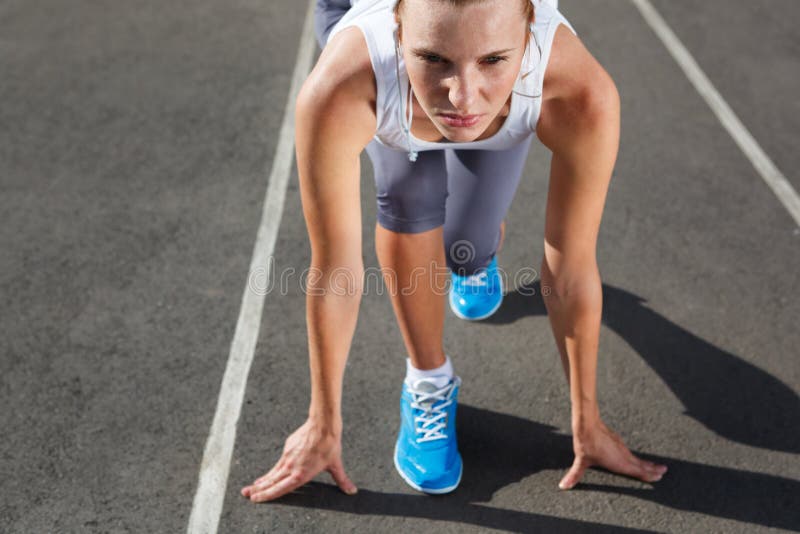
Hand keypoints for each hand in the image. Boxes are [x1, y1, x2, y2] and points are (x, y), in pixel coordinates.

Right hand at [241, 418, 356, 501]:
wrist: (323, 424)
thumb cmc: (330, 445)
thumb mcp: (335, 465)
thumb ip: (342, 480)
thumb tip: (352, 491)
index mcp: (300, 475)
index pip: (280, 489)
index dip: (267, 495)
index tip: (256, 499)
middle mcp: (291, 467)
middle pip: (271, 481)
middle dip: (258, 490)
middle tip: (246, 494)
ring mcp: (288, 456)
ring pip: (273, 472)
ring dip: (262, 480)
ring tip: (252, 486)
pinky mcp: (288, 447)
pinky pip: (279, 461)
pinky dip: (272, 469)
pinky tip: (270, 473)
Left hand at [559, 418, 667, 489]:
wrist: (587, 423)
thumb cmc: (585, 443)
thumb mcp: (581, 461)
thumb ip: (574, 475)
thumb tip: (563, 486)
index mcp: (618, 462)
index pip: (637, 471)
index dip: (648, 474)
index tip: (659, 477)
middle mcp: (623, 455)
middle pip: (641, 464)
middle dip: (652, 469)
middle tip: (663, 472)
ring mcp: (621, 447)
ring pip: (637, 457)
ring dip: (647, 462)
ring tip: (656, 466)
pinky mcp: (617, 441)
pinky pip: (630, 452)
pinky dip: (638, 457)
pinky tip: (636, 459)